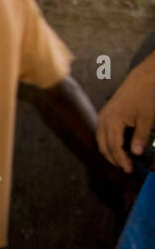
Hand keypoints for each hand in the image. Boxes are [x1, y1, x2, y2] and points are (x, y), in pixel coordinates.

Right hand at [97, 53, 154, 171]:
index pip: (114, 147)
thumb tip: (136, 153)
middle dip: (113, 159)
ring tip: (122, 160)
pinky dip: (108, 143)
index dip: (121, 160)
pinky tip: (119, 146)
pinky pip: (102, 133)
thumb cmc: (144, 96)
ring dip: (109, 152)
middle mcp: (103, 119)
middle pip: (103, 146)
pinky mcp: (105, 114)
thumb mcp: (147, 118)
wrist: (142, 79)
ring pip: (100, 141)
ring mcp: (102, 116)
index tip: (129, 169)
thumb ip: (140, 137)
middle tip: (126, 168)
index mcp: (113, 121)